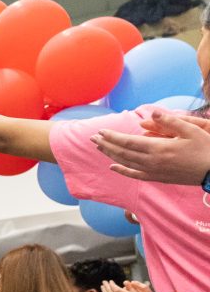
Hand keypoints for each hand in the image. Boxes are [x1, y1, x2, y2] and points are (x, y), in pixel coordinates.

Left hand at [92, 112, 209, 185]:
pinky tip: (113, 166)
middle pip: (122, 152)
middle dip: (106, 144)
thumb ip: (170, 122)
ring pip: (126, 163)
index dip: (112, 137)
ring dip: (111, 154)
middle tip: (92, 138)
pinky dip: (122, 170)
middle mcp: (152, 162)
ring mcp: (154, 171)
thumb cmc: (204, 149)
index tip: (100, 131)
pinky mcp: (157, 178)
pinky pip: (135, 175)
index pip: (128, 142)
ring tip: (99, 147)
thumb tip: (153, 113)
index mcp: (158, 148)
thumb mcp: (191, 130)